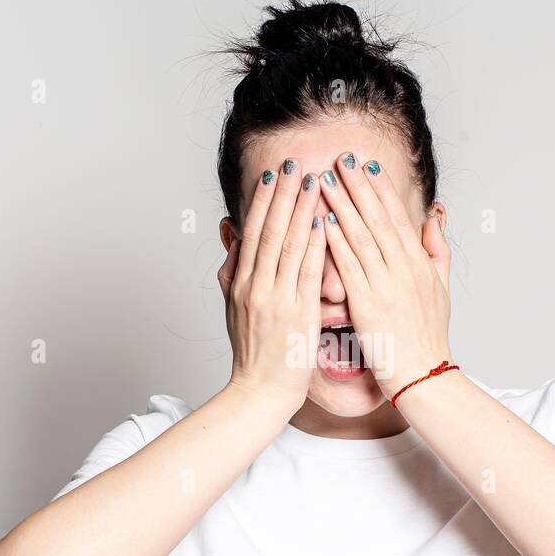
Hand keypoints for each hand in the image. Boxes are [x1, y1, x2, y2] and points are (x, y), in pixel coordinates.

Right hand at [218, 160, 325, 410]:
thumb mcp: (233, 309)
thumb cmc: (254, 354)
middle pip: (269, 230)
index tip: (274, 175)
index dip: (264, 202)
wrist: (259, 392)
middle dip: (282, 195)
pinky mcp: (297, 314)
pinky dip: (313, 245)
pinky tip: (323, 222)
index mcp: (241, 284)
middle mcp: (256, 286)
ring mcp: (276, 299)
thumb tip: (232, 238)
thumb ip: (232, 272)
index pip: (253, 233)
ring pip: (287, 245)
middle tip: (293, 163)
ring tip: (312, 180)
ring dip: (300, 209)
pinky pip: (306, 272)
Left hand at [318, 152, 452, 397]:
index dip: (381, 190)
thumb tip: (435, 215)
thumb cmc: (428, 336)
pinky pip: (349, 266)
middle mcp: (404, 269)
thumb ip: (437, 248)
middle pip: (378, 219)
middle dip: (358, 187)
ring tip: (324, 180)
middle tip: (341, 159)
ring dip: (341, 205)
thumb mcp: (441, 287)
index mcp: (419, 263)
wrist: (423, 375)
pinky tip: (321, 222)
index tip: (366, 166)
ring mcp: (386, 285)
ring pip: (361, 236)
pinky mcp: (368, 304)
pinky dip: (335, 242)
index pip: (397, 217)